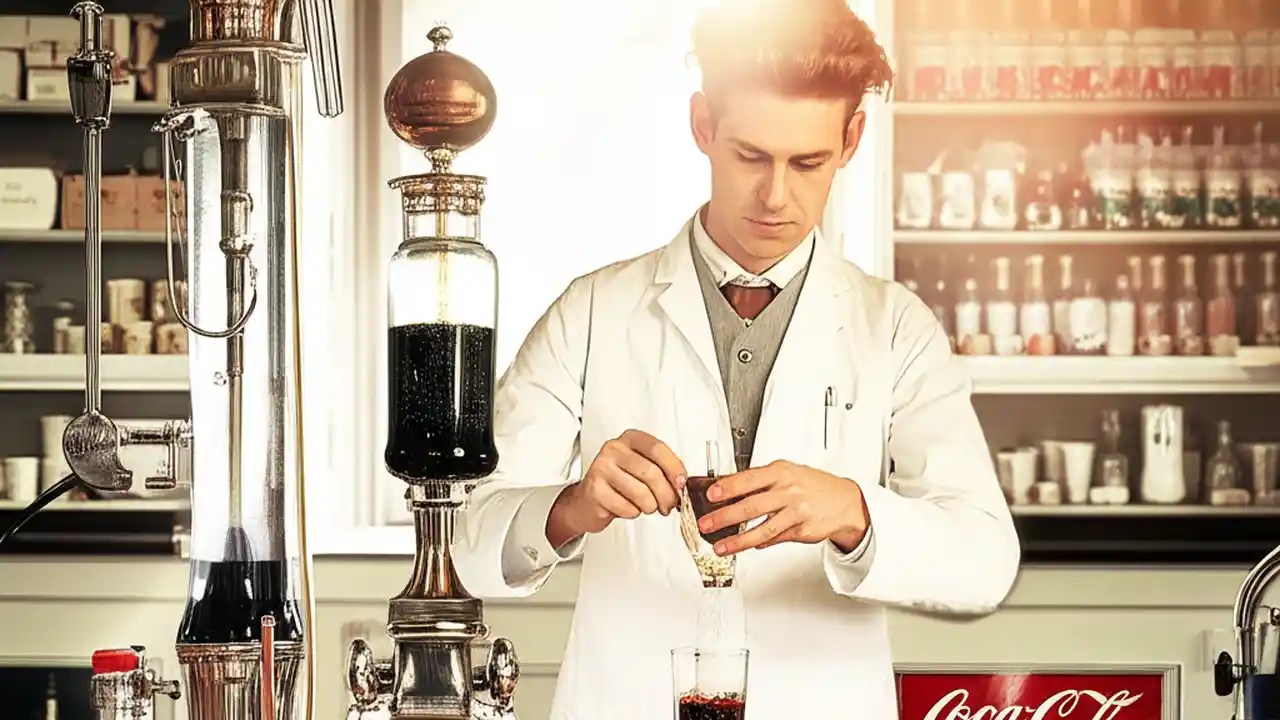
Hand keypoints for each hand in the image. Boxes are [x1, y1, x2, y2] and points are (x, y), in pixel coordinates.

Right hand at [546, 429, 686, 545]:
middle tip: (668, 505)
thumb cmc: (620, 483)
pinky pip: (627, 507)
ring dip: (650, 506)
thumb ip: (662, 470)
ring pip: (641, 493)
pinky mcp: (595, 489)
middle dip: (666, 495)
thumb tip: (681, 484)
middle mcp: (613, 449)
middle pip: (651, 473)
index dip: (674, 468)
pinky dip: (633, 513)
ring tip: (647, 506)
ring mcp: (601, 467)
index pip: (657, 448)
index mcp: (630, 438)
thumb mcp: (642, 467)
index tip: (681, 483)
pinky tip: (628, 507)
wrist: (588, 500)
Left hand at [697, 460, 869, 555]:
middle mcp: (788, 491)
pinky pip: (775, 538)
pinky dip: (760, 543)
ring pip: (762, 529)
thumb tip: (726, 488)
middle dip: (725, 517)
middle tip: (706, 524)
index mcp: (781, 472)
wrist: (844, 501)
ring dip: (738, 540)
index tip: (711, 494)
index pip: (749, 478)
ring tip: (721, 547)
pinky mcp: (801, 531)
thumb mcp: (787, 473)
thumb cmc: (810, 485)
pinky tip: (749, 545)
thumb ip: (760, 481)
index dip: (729, 487)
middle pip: (751, 506)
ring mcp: (796, 512)